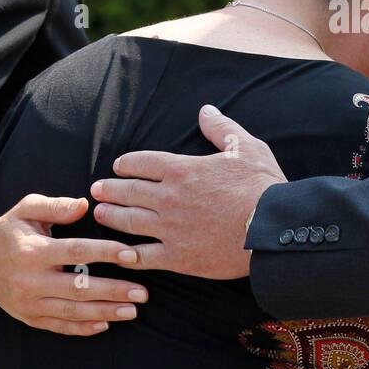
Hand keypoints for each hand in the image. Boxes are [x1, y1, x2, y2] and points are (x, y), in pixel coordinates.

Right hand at [0, 194, 147, 335]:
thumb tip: (84, 205)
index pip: (76, 252)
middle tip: (142, 292)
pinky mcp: (29, 317)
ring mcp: (29, 303)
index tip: (132, 255)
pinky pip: (60, 326)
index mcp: (33, 251)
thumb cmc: (10, 230)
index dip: (106, 253)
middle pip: (79, 289)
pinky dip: (84, 328)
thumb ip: (56, 206)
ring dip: (105, 313)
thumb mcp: (27, 209)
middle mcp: (30, 281)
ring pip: (72, 312)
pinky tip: (106, 323)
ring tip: (132, 310)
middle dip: (113, 291)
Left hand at [89, 105, 286, 278]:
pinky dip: (128, 254)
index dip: (126, 164)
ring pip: (129, 222)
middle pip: (128, 191)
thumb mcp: (246, 148)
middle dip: (109, 189)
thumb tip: (206, 110)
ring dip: (111, 217)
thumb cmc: (262, 186)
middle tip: (97, 190)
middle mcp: (169, 198)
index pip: (142, 163)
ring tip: (101, 214)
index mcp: (182, 170)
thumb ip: (221, 128)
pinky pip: (144, 257)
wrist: (272, 228)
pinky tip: (120, 253)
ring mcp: (170, 229)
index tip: (118, 166)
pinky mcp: (178, 257)